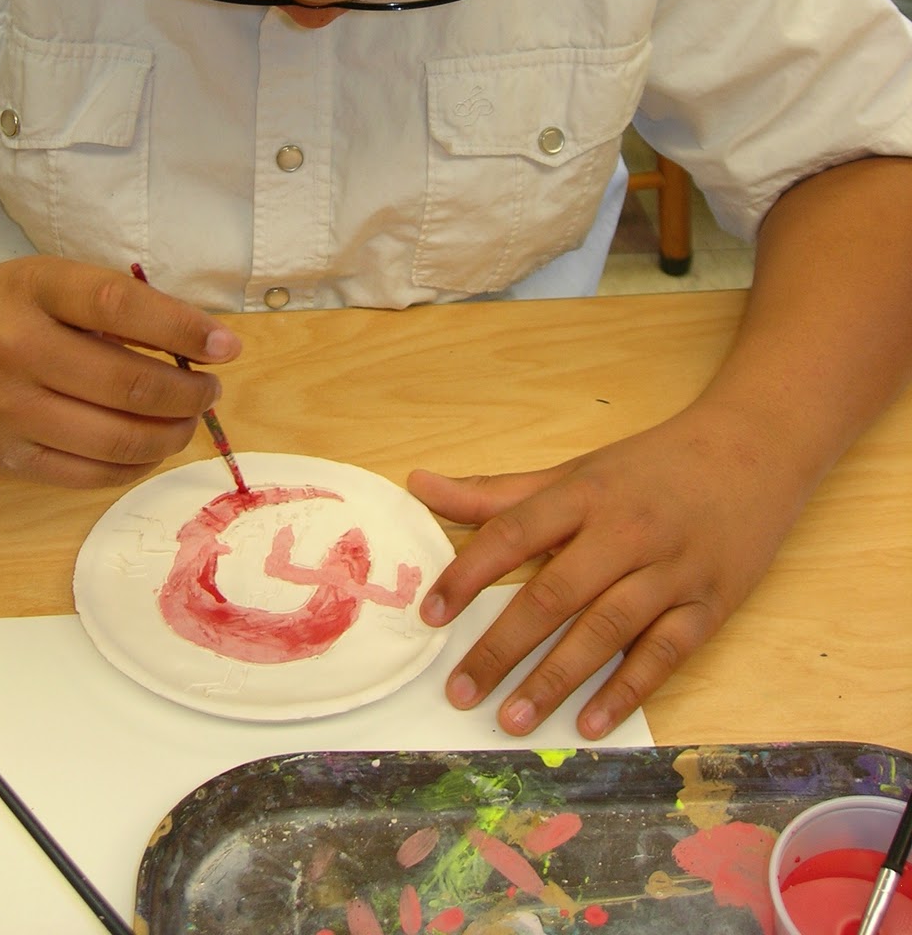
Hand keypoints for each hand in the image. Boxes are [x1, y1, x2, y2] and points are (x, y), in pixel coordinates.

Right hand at [0, 257, 240, 486]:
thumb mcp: (41, 281)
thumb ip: (108, 306)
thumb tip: (195, 345)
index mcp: (33, 288)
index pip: (121, 305)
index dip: (184, 329)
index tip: (227, 345)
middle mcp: (15, 349)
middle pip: (129, 384)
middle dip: (189, 393)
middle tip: (209, 389)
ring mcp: (6, 411)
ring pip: (117, 440)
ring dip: (170, 435)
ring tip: (185, 421)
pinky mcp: (1, 460)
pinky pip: (88, 475)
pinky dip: (132, 465)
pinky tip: (147, 448)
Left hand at [410, 407, 808, 737]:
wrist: (754, 450)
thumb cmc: (651, 467)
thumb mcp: (574, 472)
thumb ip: (496, 492)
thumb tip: (418, 484)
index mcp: (585, 493)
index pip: (515, 533)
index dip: (469, 573)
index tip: (430, 614)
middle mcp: (625, 531)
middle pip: (554, 593)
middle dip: (503, 646)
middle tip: (461, 690)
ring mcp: (671, 570)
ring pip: (605, 630)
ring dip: (555, 679)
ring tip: (511, 719)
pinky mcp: (710, 605)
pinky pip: (664, 655)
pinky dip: (626, 691)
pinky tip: (589, 723)